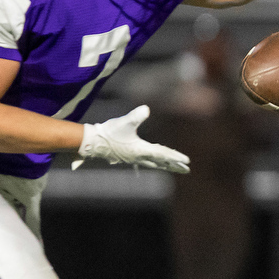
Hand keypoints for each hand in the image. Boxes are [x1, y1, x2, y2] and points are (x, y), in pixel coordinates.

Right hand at [73, 105, 189, 172]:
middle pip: (161, 162)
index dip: (176, 157)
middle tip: (187, 170)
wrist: (91, 142)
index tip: (187, 161)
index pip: (163, 154)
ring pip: (153, 163)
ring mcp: (133, 158)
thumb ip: (136, 116)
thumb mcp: (124, 122)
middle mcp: (139, 157)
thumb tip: (146, 109)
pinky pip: (143, 163)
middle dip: (174, 166)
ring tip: (175, 168)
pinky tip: (151, 165)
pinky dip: (151, 164)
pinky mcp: (128, 157)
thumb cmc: (108, 132)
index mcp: (141, 150)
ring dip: (165, 166)